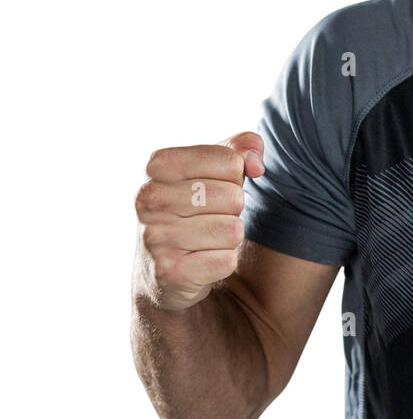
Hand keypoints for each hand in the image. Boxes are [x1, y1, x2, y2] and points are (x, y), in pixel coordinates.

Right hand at [134, 132, 264, 310]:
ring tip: (204, 238)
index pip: (229, 161)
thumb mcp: (216, 168)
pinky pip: (227, 261)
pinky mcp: (169, 271)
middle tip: (208, 217)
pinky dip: (222, 263)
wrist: (164, 270)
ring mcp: (155, 236)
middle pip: (233, 196)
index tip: (213, 187)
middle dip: (232, 210)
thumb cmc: (196, 207)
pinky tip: (200, 261)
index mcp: (159, 165)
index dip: (234, 177)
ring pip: (232, 230)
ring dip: (228, 237)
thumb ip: (242, 147)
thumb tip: (256, 165)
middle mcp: (150, 198)